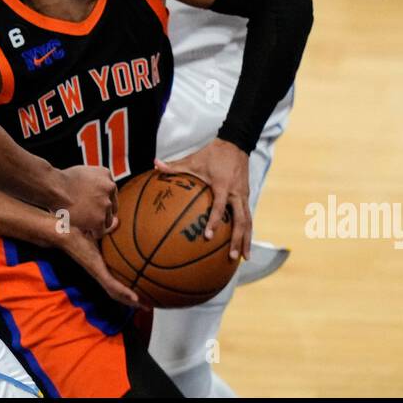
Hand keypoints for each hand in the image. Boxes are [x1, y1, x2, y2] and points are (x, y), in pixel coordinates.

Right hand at [55, 164, 117, 238]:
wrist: (54, 188)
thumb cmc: (60, 182)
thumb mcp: (82, 173)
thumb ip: (92, 182)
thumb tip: (94, 194)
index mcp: (105, 174)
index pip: (110, 193)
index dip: (99, 202)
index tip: (90, 207)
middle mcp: (110, 187)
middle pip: (111, 206)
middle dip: (101, 213)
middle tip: (87, 217)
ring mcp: (106, 203)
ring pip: (107, 220)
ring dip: (96, 223)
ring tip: (82, 223)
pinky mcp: (100, 219)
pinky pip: (100, 231)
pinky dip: (92, 232)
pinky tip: (83, 230)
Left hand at [57, 227, 142, 307]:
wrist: (65, 232)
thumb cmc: (78, 230)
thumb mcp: (97, 231)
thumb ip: (108, 229)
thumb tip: (118, 221)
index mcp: (99, 266)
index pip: (115, 281)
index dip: (127, 289)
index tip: (141, 294)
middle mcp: (99, 273)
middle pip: (117, 292)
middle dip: (132, 301)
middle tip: (147, 307)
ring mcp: (98, 273)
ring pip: (115, 293)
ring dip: (130, 301)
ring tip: (144, 307)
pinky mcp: (97, 271)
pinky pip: (112, 285)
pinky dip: (123, 293)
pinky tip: (135, 299)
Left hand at [157, 138, 251, 260]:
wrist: (236, 144)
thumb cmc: (212, 154)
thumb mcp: (193, 159)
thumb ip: (174, 165)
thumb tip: (154, 164)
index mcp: (222, 185)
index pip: (218, 206)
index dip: (213, 221)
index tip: (207, 236)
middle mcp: (236, 193)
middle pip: (240, 220)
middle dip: (237, 239)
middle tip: (231, 257)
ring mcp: (243, 196)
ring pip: (248, 222)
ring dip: (246, 240)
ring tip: (244, 258)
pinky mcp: (246, 197)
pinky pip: (248, 217)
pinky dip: (247, 232)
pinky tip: (244, 245)